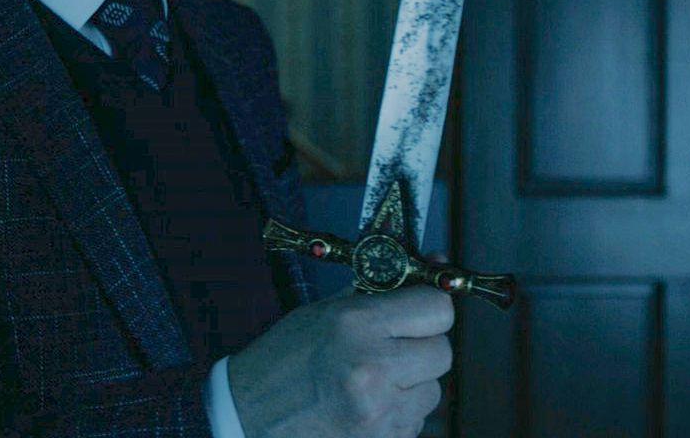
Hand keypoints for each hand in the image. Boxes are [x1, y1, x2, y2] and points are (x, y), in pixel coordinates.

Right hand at [226, 284, 453, 437]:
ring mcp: (379, 412)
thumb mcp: (322, 313)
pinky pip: (415, 420)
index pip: (437, 309)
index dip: (432, 307)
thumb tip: (429, 269)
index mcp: (356, 325)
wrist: (248, 416)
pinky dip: (398, 412)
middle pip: (442, 352)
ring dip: (412, 384)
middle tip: (394, 347)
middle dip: (423, 347)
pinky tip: (366, 404)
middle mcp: (373, 368)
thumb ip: (376, 295)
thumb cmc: (280, 362)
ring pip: (432, 390)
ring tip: (372, 380)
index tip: (421, 309)